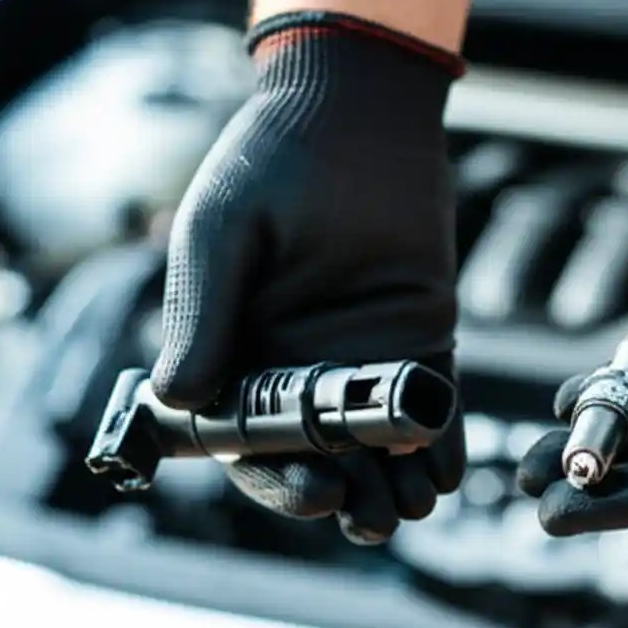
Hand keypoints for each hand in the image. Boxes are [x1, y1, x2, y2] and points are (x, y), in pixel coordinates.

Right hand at [150, 14, 465, 543]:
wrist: (354, 109)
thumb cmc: (270, 160)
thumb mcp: (220, 231)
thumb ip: (202, 311)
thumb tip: (178, 396)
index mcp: (236, 352)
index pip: (250, 441)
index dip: (279, 479)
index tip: (318, 493)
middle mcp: (297, 365)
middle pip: (319, 457)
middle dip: (347, 497)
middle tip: (375, 517)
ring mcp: (362, 355)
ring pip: (379, 443)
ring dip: (395, 480)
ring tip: (415, 504)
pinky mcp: (418, 335)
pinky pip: (432, 400)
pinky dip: (441, 440)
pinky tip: (450, 468)